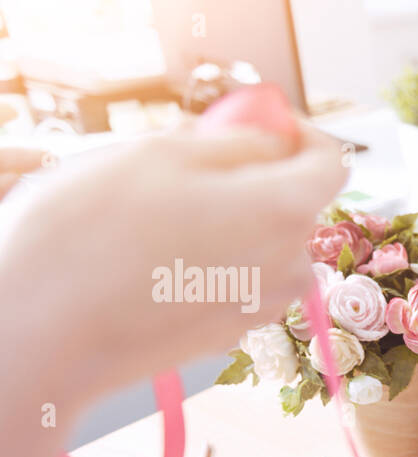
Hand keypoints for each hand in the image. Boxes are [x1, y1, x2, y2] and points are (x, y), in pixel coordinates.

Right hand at [6, 121, 346, 400]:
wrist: (46, 333)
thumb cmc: (93, 233)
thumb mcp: (162, 153)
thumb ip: (237, 141)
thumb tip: (274, 138)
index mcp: (285, 211)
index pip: (331, 162)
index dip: (299, 133)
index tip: (259, 122)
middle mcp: (290, 265)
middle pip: (295, 203)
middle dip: (254, 175)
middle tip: (183, 163)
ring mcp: (262, 306)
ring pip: (265, 243)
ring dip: (230, 219)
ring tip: (158, 214)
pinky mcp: (231, 333)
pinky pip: (239, 278)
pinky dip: (213, 258)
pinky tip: (155, 258)